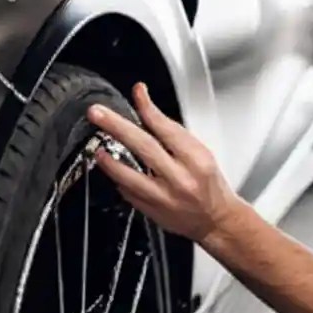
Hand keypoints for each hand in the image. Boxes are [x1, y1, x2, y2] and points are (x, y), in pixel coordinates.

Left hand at [86, 82, 245, 242]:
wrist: (215, 220)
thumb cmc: (209, 184)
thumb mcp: (202, 153)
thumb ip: (174, 136)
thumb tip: (148, 113)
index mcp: (196, 160)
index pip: (168, 129)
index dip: (149, 109)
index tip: (138, 93)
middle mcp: (180, 178)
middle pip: (144, 146)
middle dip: (117, 126)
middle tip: (97, 114)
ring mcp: (164, 197)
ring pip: (129, 175)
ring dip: (109, 160)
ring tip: (97, 148)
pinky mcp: (152, 211)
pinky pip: (128, 192)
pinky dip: (119, 179)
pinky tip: (114, 170)